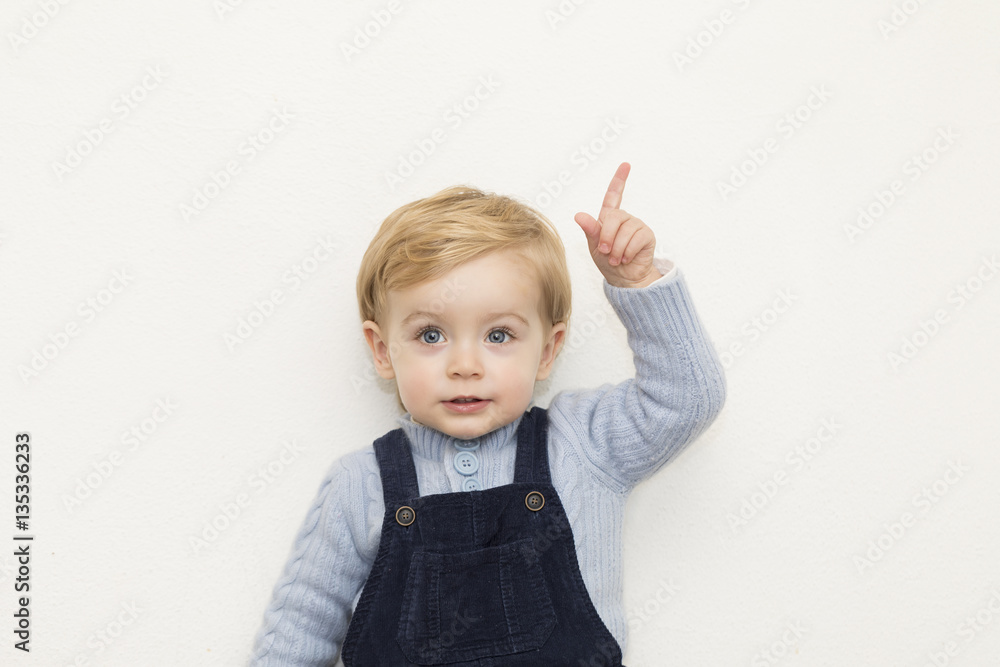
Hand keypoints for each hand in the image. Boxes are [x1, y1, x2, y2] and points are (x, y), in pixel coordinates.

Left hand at [574, 162, 660, 288]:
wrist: (624, 278)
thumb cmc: (608, 261)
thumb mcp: (594, 246)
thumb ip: (590, 230)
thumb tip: (579, 215)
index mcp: (609, 218)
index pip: (613, 195)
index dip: (619, 179)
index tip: (626, 165)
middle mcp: (624, 218)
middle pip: (614, 216)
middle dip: (607, 236)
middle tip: (605, 251)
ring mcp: (637, 225)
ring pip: (625, 230)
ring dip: (617, 248)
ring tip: (616, 259)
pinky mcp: (647, 235)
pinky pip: (636, 239)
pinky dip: (628, 252)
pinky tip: (627, 258)